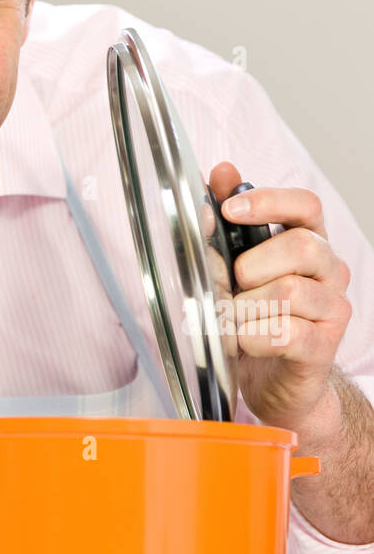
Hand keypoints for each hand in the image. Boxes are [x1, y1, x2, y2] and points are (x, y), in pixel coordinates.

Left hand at [209, 161, 350, 430]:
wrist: (275, 381)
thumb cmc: (255, 315)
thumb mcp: (237, 264)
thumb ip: (230, 220)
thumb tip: (221, 173)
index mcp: (310, 241)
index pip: (306, 205)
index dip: (268, 200)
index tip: (228, 209)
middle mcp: (330, 270)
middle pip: (301, 246)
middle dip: (252, 263)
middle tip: (231, 284)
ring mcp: (332, 309)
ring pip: (291, 291)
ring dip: (246, 305)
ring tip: (230, 317)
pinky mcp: (324, 347)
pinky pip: (287, 333)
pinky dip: (251, 336)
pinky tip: (240, 339)